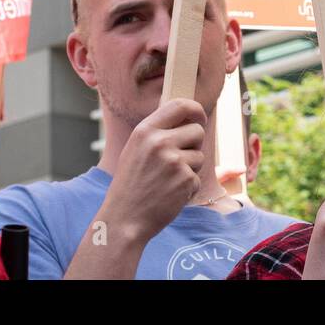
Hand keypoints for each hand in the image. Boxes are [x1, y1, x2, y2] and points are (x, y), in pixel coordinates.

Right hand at [100, 98, 206, 242]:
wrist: (124, 218)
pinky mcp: (185, 179)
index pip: (179, 105)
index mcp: (145, 130)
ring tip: (167, 180)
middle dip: (194, 145)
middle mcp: (160, 142)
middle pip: (197, 131)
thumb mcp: (135, 149)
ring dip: (190, 169)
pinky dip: (188, 187)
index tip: (200, 117)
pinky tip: (170, 194)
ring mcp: (174, 160)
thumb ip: (156, 133)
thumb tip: (185, 118)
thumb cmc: (130, 184)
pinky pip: (197, 178)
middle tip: (178, 161)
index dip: (195, 109)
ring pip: (200, 156)